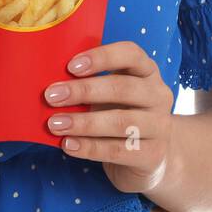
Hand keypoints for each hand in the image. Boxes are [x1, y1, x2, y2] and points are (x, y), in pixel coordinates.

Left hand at [43, 41, 175, 194]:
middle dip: (84, 91)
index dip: (101, 57)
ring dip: (83, 123)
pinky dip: (89, 148)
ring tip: (55, 124)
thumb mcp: (110, 93)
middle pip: (123, 88)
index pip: (131, 54)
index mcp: (147, 71)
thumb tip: (51, 83)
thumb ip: (90, 82)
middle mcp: (158, 95)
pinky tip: (68, 144)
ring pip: (121, 122)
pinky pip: (118, 150)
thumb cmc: (120, 114)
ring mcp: (160, 126)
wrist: (148, 157)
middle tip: (52, 96)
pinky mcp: (153, 155)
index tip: (71, 66)